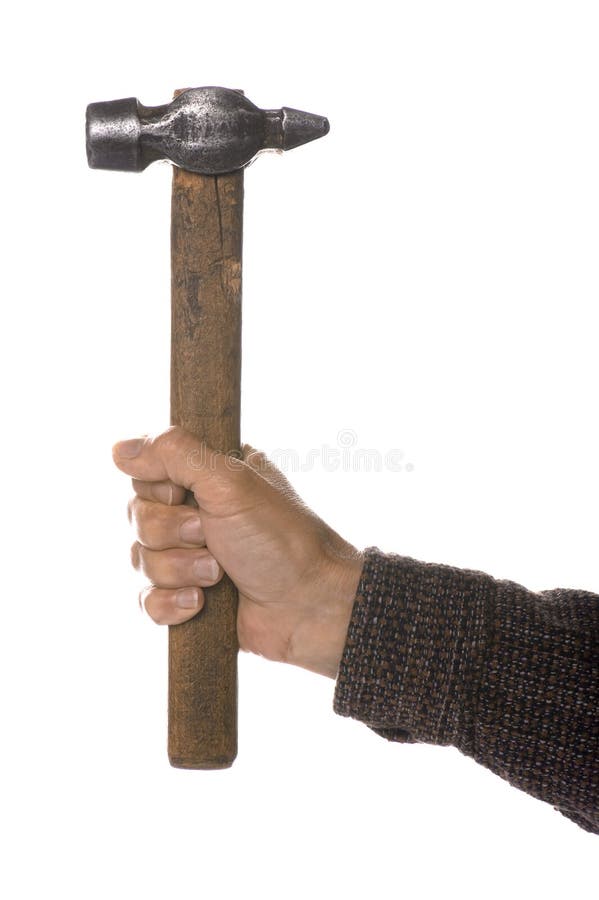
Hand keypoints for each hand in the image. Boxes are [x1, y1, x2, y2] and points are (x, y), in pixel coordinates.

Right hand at [113, 427, 363, 677]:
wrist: (310, 607)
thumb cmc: (282, 539)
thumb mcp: (230, 482)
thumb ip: (175, 454)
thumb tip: (120, 449)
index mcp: (207, 476)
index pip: (146, 473)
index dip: (159, 490)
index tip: (188, 497)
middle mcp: (197, 511)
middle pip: (137, 517)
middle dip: (173, 534)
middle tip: (212, 537)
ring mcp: (191, 556)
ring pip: (140, 559)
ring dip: (179, 570)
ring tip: (218, 575)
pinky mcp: (188, 597)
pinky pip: (146, 600)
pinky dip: (170, 604)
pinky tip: (200, 604)